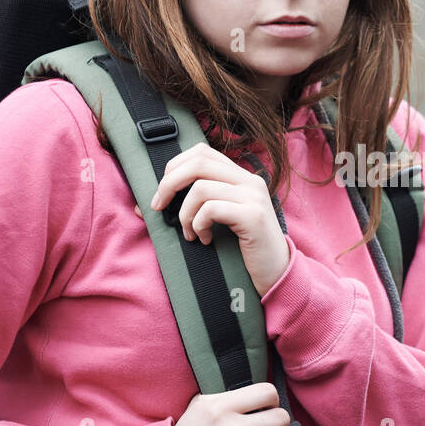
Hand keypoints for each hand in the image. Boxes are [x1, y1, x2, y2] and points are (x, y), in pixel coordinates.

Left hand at [147, 143, 289, 296]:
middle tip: (159, 207)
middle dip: (169, 184)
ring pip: (200, 188)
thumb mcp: (218, 220)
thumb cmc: (242, 249)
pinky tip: (205, 239)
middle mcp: (250, 181)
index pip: (202, 152)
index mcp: (241, 177)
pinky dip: (199, 225)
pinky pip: (211, 209)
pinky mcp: (253, 216)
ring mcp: (253, 197)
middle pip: (198, 162)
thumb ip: (195, 205)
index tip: (162, 193)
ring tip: (190, 234)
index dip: (174, 167)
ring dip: (184, 214)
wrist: (276, 273)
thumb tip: (147, 205)